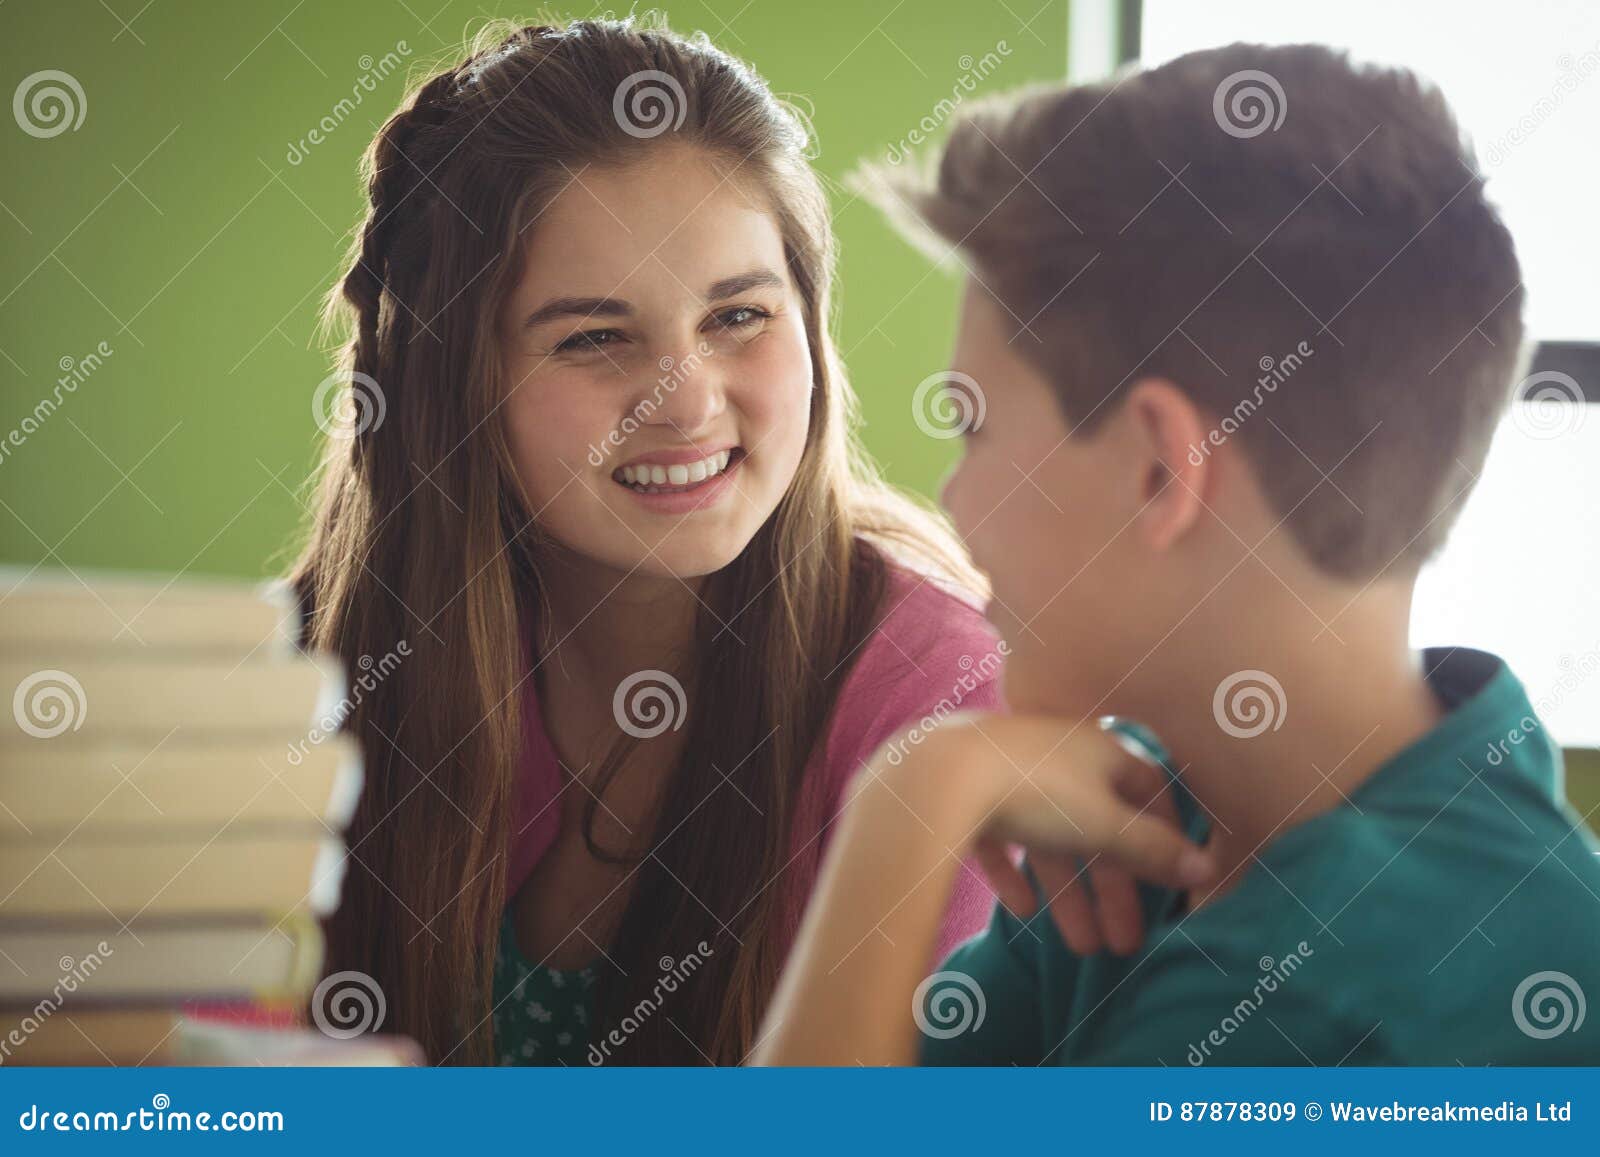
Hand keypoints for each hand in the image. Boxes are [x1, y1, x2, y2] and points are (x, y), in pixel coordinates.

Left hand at [952, 714, 1213, 953]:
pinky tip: (1022, 912)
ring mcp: (1009, 772)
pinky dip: (1014, 875)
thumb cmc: (1036, 790)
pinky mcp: (965, 794)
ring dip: (1068, 895)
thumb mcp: (1105, 825)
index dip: (1166, 832)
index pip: (1149, 788)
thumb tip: (1206, 869)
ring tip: (1080, 950)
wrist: (937, 775)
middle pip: (1098, 827)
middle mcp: (1057, 754)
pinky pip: (1000, 838)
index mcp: (1099, 748)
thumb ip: (1154, 850)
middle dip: (1113, 889)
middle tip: (1125, 945)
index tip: (1174, 878)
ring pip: (1050, 840)